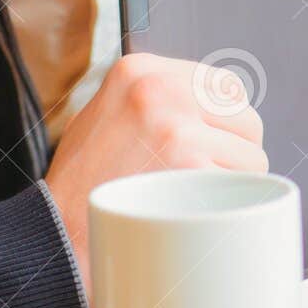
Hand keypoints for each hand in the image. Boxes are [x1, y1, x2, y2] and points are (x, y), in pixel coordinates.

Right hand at [45, 52, 266, 296]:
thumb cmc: (82, 186)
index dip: (226, 125)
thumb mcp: (107, 117)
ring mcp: (177, 126)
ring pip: (252, 154)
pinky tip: (195, 214)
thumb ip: (153, 102)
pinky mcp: (190, 166)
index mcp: (140, 70)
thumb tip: (213, 106)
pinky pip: (244, 186)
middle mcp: (160, 88)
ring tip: (193, 199)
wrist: (55, 236)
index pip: (225, 87)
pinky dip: (229, 206)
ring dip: (234, 182)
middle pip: (245, 118)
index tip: (208, 149)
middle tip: (203, 180)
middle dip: (235, 153)